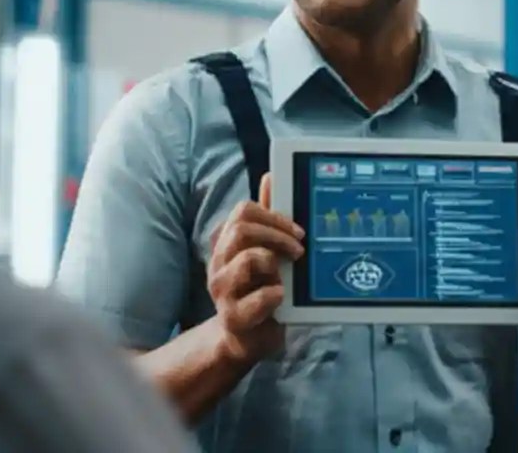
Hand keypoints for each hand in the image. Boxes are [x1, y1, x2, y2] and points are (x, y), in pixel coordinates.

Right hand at [206, 173, 304, 367]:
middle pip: (241, 230)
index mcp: (227, 243)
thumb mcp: (263, 251)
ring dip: (273, 262)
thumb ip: (266, 219)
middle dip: (277, 236)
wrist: (244, 339)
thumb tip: (269, 177)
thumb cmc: (258, 291)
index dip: (273, 216)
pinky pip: (255, 299)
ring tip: (285, 275)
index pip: (243, 211)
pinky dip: (274, 295)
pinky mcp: (233, 318)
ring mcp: (222, 291)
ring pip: (246, 259)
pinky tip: (281, 298)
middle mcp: (219, 263)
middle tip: (298, 250)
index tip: (297, 231)